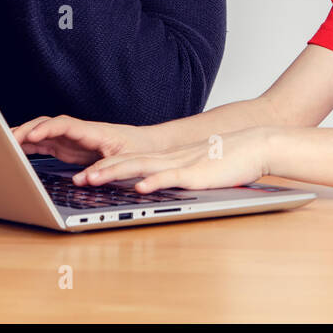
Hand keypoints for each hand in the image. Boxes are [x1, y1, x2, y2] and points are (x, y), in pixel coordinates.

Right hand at [11, 115, 160, 166]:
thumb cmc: (136, 150)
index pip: (64, 125)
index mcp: (91, 131)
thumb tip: (82, 180)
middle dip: (25, 130)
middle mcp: (77, 132)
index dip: (46, 128)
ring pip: (41, 133)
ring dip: (22, 137)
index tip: (31, 135)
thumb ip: (103, 168)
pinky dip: (27, 145)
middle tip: (4, 140)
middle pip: (46, 125)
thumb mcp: (124, 161)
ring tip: (1, 145)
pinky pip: (42, 143)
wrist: (144, 145)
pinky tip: (13, 151)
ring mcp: (70, 139)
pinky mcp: (66, 147)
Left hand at [70, 128, 273, 193]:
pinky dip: (153, 182)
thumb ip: (178, 175)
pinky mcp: (197, 174)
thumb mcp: (196, 166)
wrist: (256, 145)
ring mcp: (182, 165)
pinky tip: (140, 187)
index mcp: (168, 158)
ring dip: (116, 173)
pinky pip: (171, 178)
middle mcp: (170, 159)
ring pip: (142, 168)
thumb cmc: (230, 159)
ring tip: (94, 178)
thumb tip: (159, 185)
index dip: (105, 166)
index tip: (85, 174)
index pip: (130, 160)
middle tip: (77, 178)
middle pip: (128, 162)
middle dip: (100, 170)